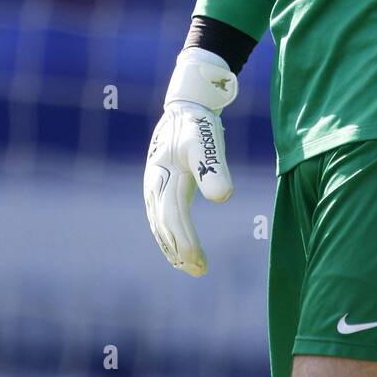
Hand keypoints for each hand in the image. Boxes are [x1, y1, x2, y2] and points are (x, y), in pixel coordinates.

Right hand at [143, 49, 237, 276]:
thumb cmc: (199, 124)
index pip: (173, 218)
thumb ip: (214, 168)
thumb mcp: (209, 142)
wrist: (186, 106)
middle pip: (164, 226)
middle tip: (200, 271)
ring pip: (159, 225)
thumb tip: (223, 198)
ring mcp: (154, 186)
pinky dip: (169, 235)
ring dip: (173, 247)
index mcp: (164, 176)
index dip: (186, 242)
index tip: (201, 263)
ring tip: (191, 267)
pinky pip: (160, 217)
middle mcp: (154, 185)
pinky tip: (180, 248)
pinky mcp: (159, 186)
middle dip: (180, 250)